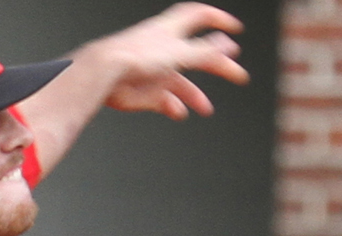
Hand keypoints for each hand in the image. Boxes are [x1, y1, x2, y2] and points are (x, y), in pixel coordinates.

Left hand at [82, 3, 248, 119]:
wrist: (102, 74)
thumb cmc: (135, 56)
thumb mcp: (179, 52)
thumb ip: (205, 51)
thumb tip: (229, 45)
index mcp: (171, 30)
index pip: (199, 16)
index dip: (218, 19)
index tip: (235, 29)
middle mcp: (163, 49)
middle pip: (197, 56)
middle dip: (218, 65)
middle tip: (238, 75)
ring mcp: (152, 71)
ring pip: (180, 83)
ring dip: (195, 95)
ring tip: (206, 108)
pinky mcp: (141, 91)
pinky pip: (162, 100)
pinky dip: (173, 107)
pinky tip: (179, 113)